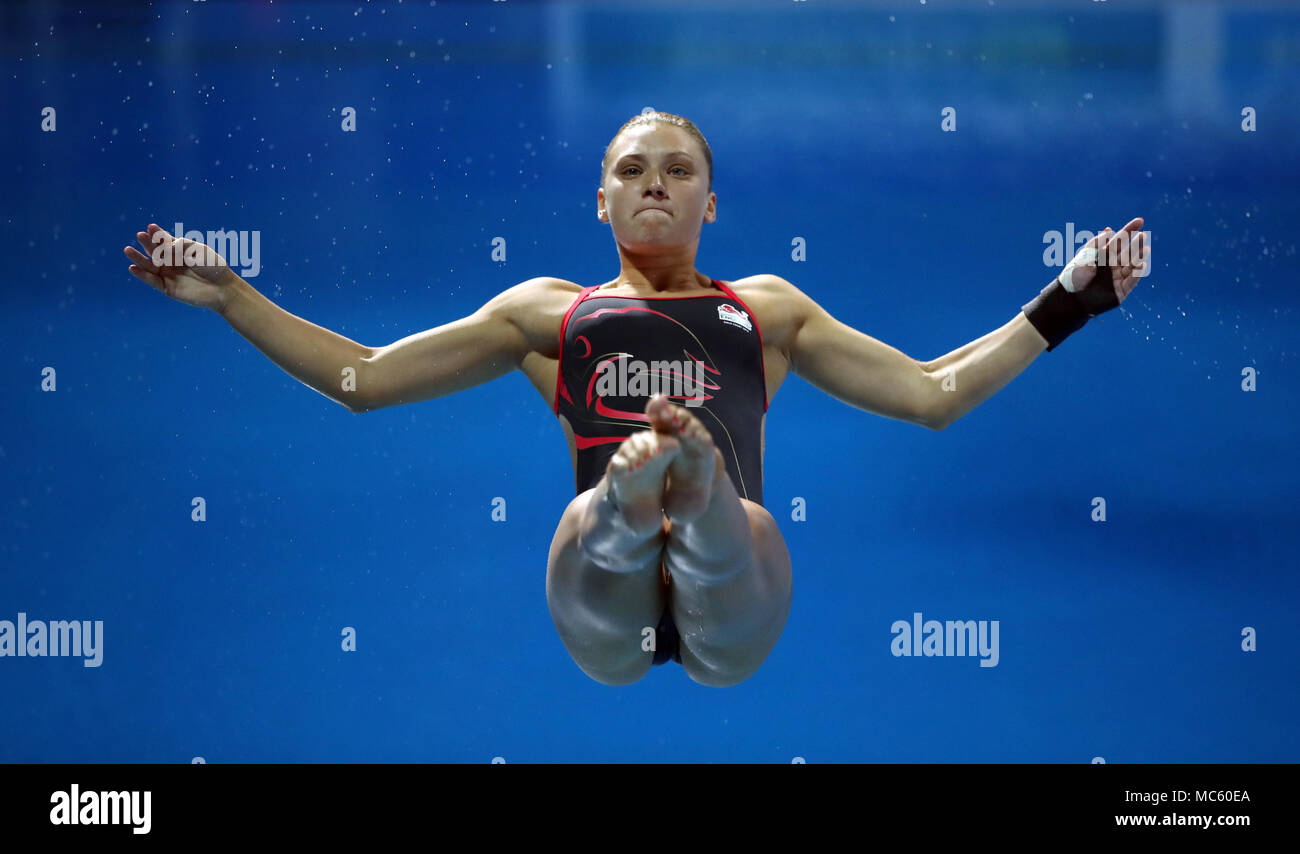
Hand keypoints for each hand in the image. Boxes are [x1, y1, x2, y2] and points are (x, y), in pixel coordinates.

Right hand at [123, 223, 238, 312]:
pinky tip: (133, 268)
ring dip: (138, 259)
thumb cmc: (213, 267)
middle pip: (155, 252)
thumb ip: (181, 245)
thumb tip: (165, 247)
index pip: (165, 241)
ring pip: (149, 266)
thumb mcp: (198, 249)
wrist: (223, 288)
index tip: (150, 226)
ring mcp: (169, 275)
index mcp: (180, 251)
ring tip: (128, 250)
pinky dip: (142, 275)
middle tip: (139, 235)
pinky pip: (152, 281)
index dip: (157, 234)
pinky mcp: (168, 288)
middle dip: (147, 243)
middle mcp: (172, 262)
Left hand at [1060, 216, 1150, 308]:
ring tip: (1145, 249)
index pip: (1119, 240)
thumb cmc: (1072, 277)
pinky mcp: (1120, 292)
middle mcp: (1113, 266)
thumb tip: (1109, 229)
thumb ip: (1095, 244)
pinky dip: (1137, 274)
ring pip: (1131, 266)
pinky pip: (1131, 282)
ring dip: (1139, 257)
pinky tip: (1142, 264)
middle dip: (1136, 244)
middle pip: (1128, 252)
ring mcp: (1117, 278)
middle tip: (1143, 235)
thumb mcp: (1083, 257)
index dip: (1129, 230)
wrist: (1068, 300)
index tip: (1140, 221)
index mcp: (1104, 255)